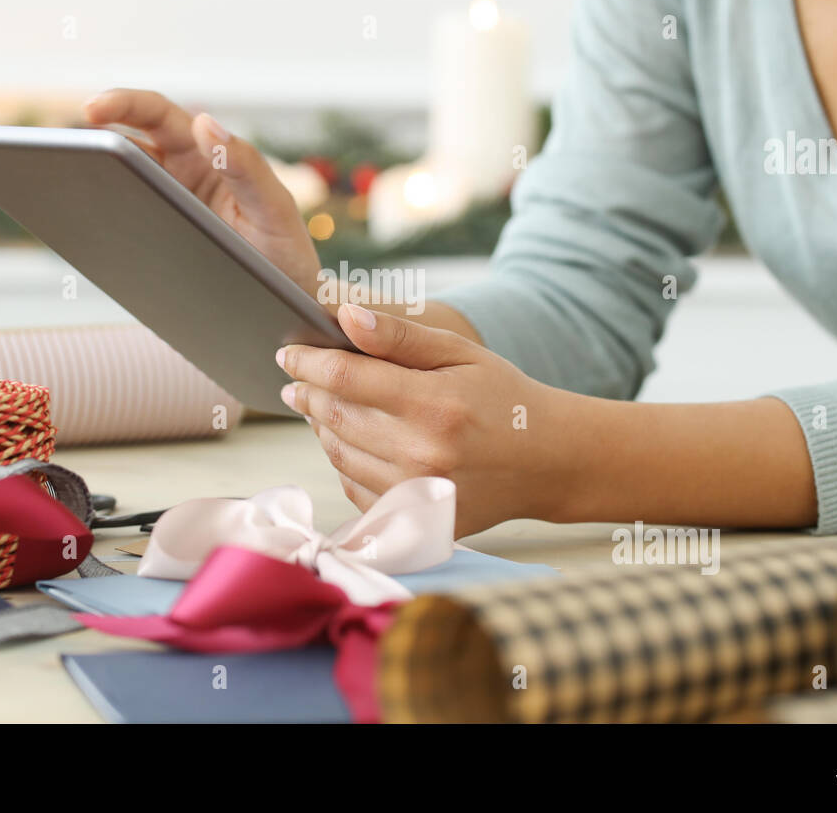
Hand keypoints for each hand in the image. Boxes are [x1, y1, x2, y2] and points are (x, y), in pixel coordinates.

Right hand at [84, 88, 323, 298]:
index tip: (93, 110)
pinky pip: (119, 221)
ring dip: (89, 178)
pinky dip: (96, 218)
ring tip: (58, 183)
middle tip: (63, 150)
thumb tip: (204, 121)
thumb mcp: (273, 210)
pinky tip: (78, 228)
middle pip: (127, 139)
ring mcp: (165, 205)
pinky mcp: (154, 238)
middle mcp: (183, 171)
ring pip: (118, 180)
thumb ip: (246, 168)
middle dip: (91, 136)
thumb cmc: (286, 254)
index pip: (158, 114)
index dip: (123, 103)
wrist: (287, 308)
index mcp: (209, 152)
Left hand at [275, 303, 575, 536]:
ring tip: (321, 405)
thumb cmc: (503, 398)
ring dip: (321, 426)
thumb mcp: (460, 353)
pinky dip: (343, 461)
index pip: (344, 378)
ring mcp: (415, 495)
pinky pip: (354, 487)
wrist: (548, 463)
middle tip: (296, 379)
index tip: (288, 353)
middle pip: (334, 416)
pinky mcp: (413, 521)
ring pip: (338, 453)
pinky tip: (351, 440)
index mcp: (434, 406)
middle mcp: (421, 455)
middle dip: (307, 393)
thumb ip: (399, 336)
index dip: (307, 362)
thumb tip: (344, 316)